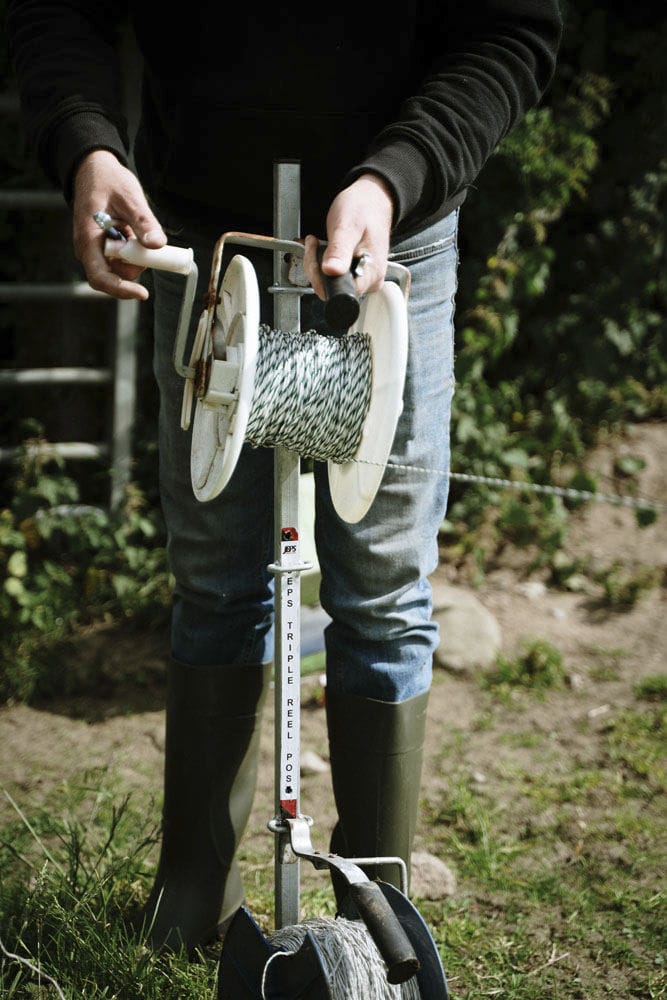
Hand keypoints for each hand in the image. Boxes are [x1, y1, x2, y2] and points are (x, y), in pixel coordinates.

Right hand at [72, 150, 166, 299]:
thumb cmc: (108, 181)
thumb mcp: (130, 198)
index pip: (101, 277)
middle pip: (114, 276)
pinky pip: (124, 259)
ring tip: (136, 227)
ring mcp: (97, 250)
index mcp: (88, 239)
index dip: (121, 289)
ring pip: (122, 268)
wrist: (95, 169)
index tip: (143, 293)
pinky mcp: (107, 248)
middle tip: (148, 244)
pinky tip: (133, 230)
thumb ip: (143, 222)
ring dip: (137, 256)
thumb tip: (157, 245)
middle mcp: (89, 249)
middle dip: (135, 266)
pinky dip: (135, 251)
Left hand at [303, 173, 393, 300]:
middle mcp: (370, 281)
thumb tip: (331, 271)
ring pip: (329, 284)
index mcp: (371, 273)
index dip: (320, 276)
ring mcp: (363, 279)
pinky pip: (332, 278)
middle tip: (315, 244)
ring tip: (318, 243)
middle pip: (331, 289)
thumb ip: (340, 250)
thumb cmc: (363, 209)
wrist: (372, 201)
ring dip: (317, 264)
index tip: (317, 252)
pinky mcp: (356, 275)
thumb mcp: (348, 226)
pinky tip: (324, 249)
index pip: (337, 291)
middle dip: (316, 267)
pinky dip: (322, 264)